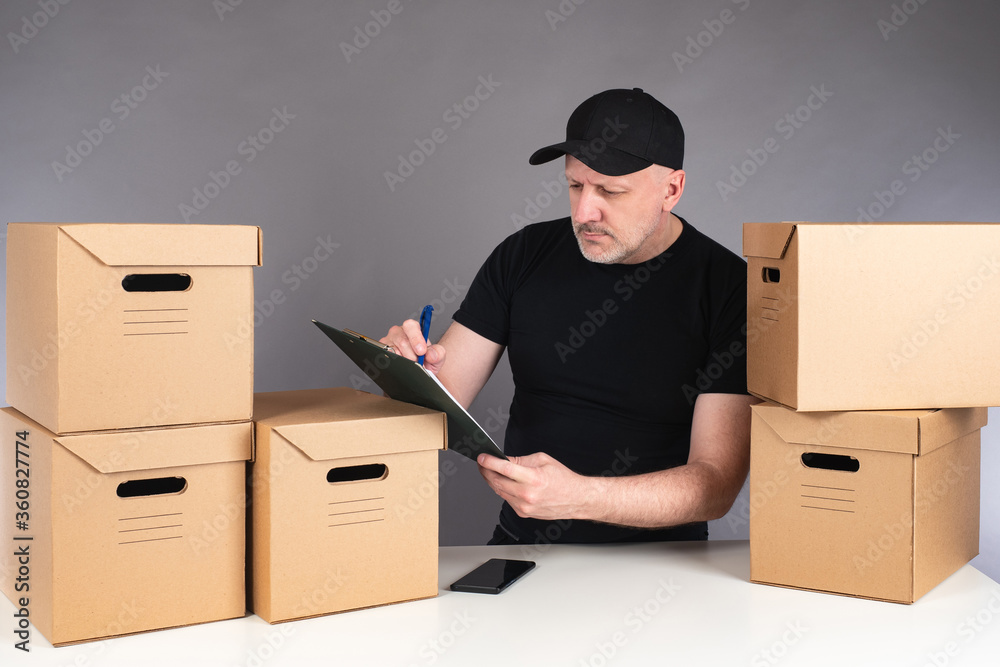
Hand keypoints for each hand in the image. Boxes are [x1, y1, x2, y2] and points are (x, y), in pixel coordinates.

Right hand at [381, 319, 446, 373]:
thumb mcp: (437, 357)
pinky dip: (396, 365)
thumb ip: (438, 353)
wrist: (419, 372)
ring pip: (394, 351)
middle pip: (402, 341)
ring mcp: (388, 341)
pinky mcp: (380, 351)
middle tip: (418, 363)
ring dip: (405, 361)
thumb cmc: (427, 361)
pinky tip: (402, 366)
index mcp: (412, 328)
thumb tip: (431, 354)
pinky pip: (387, 358)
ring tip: (411, 365)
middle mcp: (398, 332)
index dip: (416, 338)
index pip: (411, 326)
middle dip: (412, 355)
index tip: (422, 351)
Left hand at [477, 452, 595, 520]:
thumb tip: (503, 460)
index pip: (505, 469)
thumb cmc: (563, 479)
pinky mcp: (524, 513)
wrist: (576, 499)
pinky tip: (504, 482)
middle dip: (486, 471)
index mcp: (533, 479)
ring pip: (499, 492)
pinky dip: (503, 490)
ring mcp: (525, 506)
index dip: (490, 462)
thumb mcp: (543, 460)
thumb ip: (521, 460)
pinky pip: (507, 499)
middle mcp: (527, 495)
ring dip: (492, 481)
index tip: (482, 458)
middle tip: (482, 463)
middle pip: (497, 482)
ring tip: (489, 471)